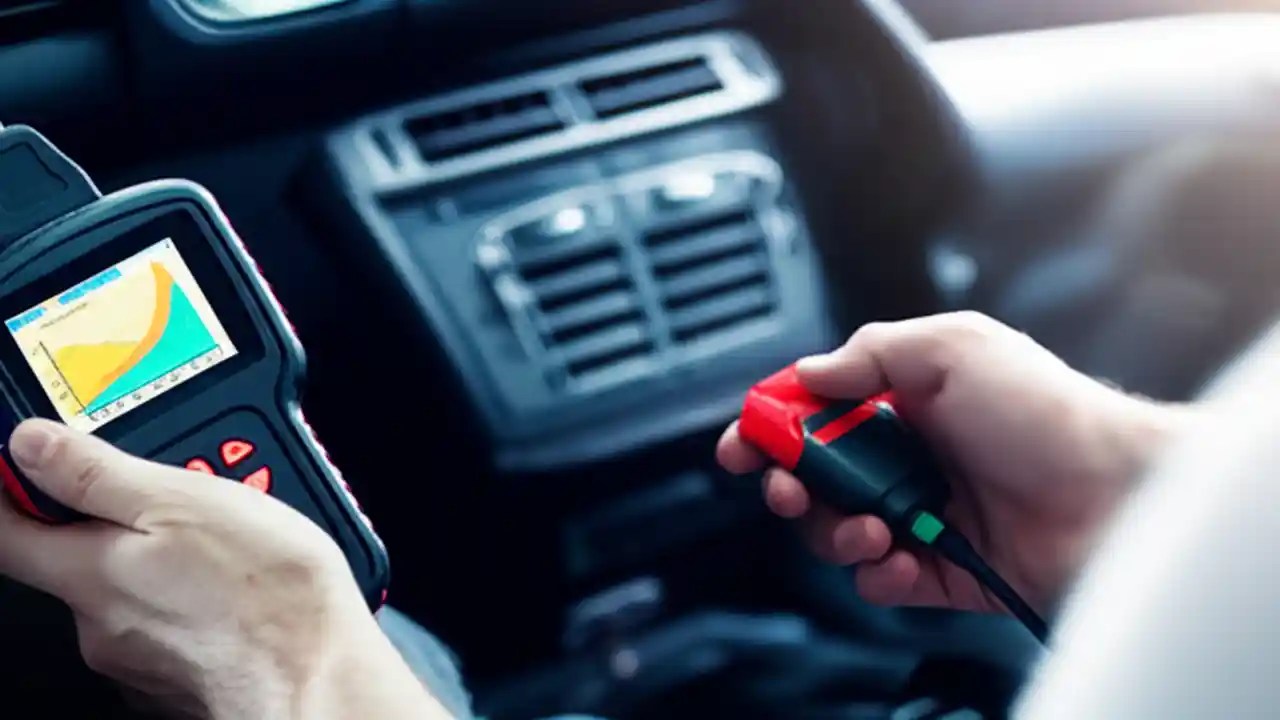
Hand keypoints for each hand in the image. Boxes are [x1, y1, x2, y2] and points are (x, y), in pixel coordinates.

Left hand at [0, 419, 443, 718]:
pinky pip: (171, 626)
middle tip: (179, 494)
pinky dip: (193, 601)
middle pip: (77, 564)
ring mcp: (137, 662)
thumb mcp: (182, 500)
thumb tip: (31, 446)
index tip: (31, 463)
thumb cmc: (263, 592)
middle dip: (119, 525)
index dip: (10, 490)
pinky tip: (239, 586)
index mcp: (88, 574)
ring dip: (165, 562)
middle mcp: (99, 626)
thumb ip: (98, 474)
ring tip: (231, 539)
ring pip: (133, 594)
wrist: (318, 673)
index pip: (5, 531)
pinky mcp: (178, 682)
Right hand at [718, 312, 1186, 615]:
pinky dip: (878, 574)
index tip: (745, 438)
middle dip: (788, 485)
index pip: (818, 408)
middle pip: (816, 477)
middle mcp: (911, 456)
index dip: (773, 423)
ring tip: (872, 526)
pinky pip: (882, 580)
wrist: (1118, 496)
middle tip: (786, 489)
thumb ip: (873, 353)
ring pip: (840, 532)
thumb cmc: (1052, 413)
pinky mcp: (942, 571)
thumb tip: (811, 372)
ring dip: (836, 531)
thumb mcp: (957, 348)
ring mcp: (924, 514)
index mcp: (908, 398)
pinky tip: (900, 558)